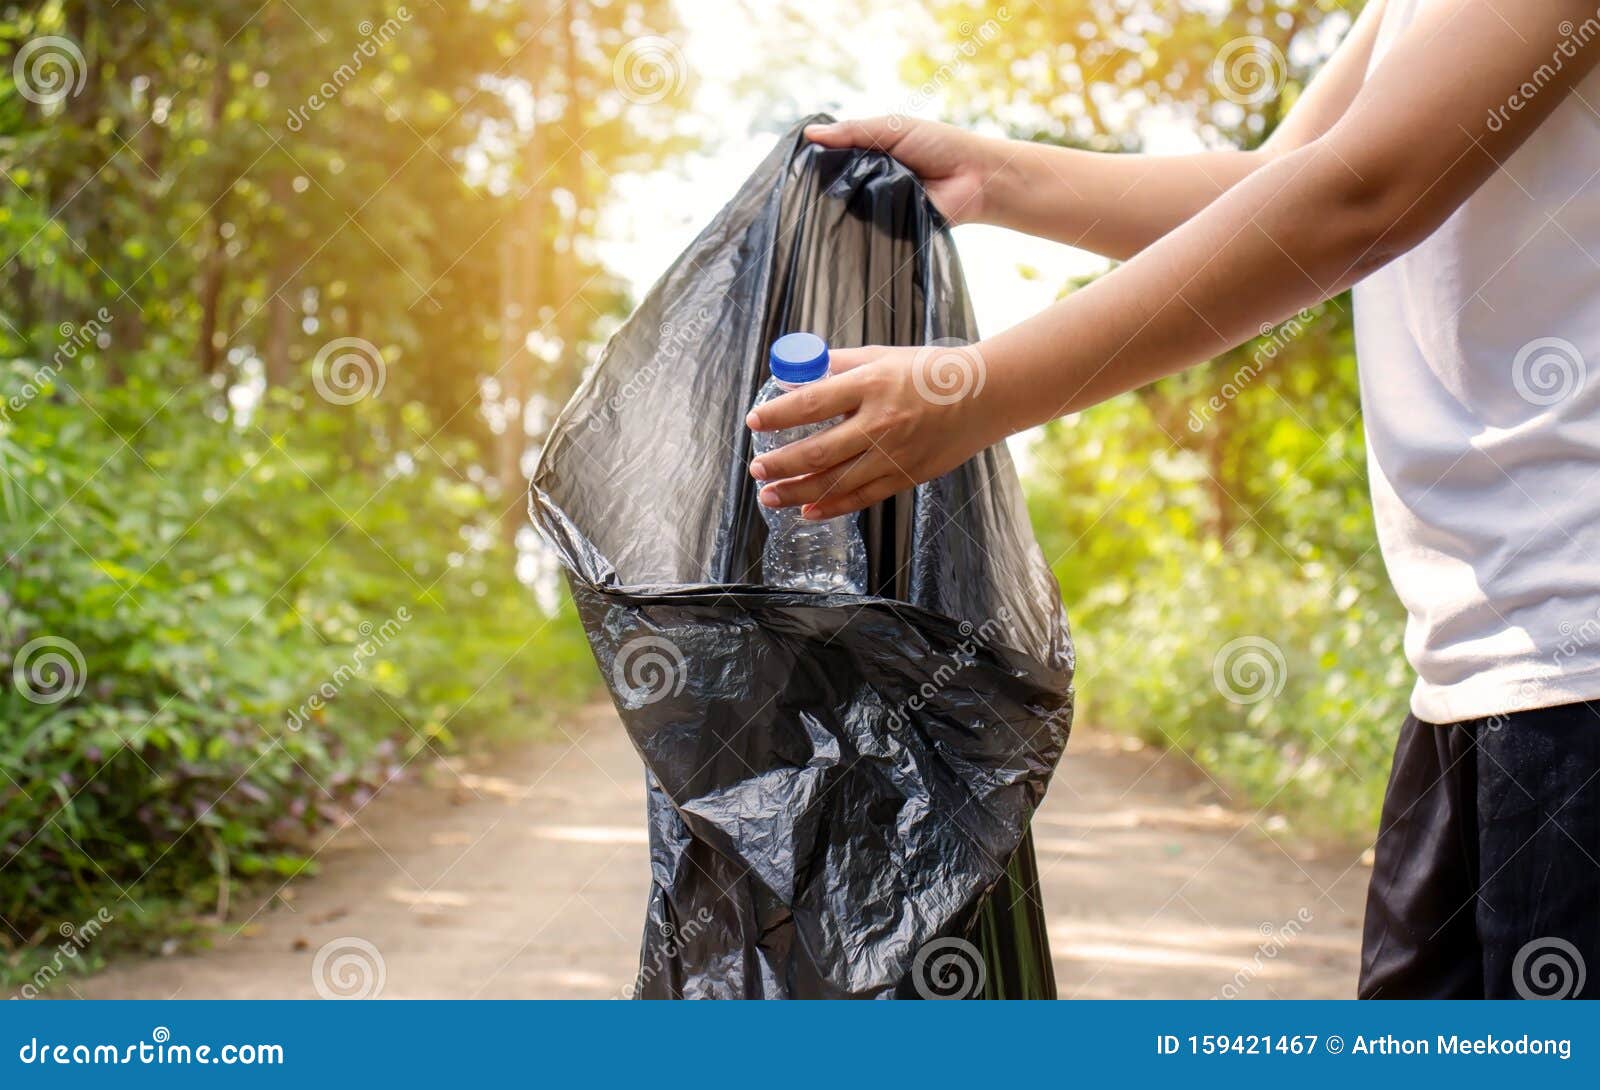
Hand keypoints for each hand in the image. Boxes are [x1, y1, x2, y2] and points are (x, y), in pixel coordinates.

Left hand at [745, 343, 1008, 519]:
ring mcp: (894, 454)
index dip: (777, 416)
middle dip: (780, 463)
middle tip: (756, 468)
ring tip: (769, 494)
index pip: (811, 404)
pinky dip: (832, 507)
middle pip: (817, 451)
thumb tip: (795, 375)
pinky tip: (807, 511)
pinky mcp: (906, 476)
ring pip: (835, 481)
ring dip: (796, 491)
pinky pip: (862, 497)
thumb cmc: (930, 372)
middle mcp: (880, 423)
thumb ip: (838, 365)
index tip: (754, 422)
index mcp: (871, 386)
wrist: (984, 396)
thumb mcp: (882, 355)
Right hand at [804, 118, 997, 226]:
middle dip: (825, 184)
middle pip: (836, 185)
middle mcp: (870, 181)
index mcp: (870, 154)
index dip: (816, 160)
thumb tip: (809, 134)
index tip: (794, 164)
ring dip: (842, 203)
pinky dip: (861, 223)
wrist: (976, 178)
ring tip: (829, 202)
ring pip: (848, 208)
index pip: (833, 158)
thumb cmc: (940, 145)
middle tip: (804, 186)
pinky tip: (851, 220)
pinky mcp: (889, 228)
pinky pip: (867, 228)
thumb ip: (854, 131)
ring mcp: (878, 206)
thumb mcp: (894, 128)